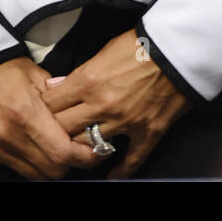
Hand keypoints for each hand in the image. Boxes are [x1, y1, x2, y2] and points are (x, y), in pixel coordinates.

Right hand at [0, 56, 105, 180]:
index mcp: (26, 113)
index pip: (62, 152)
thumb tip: (83, 114)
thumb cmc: (3, 69)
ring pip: (30, 173)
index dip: (83, 157)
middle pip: (49, 171)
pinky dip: (21, 158)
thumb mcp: (36, 75)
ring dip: (44, 164)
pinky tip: (22, 141)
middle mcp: (7, 135)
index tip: (95, 152)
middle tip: (73, 151)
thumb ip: (60, 98)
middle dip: (66, 164)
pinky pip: (9, 165)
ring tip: (48, 147)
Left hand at [41, 28, 192, 179]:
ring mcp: (125, 122)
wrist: (178, 48)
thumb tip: (56, 87)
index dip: (44, 108)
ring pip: (89, 146)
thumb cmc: (141, 44)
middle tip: (55, 129)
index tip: (44, 110)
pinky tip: (112, 176)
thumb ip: (79, 73)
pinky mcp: (147, 132)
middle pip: (65, 128)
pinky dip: (121, 171)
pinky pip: (131, 160)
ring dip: (82, 147)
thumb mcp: (104, 51)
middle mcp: (102, 105)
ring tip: (77, 147)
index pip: (52, 104)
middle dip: (57, 129)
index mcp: (89, 81)